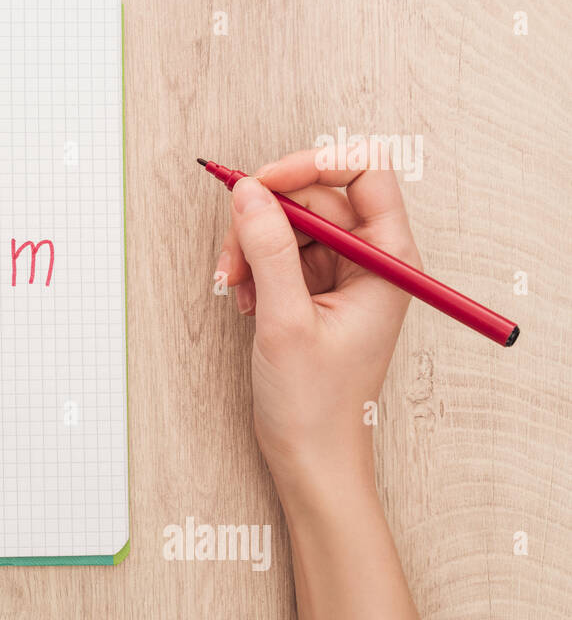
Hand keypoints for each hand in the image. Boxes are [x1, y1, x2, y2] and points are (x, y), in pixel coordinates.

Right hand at [217, 148, 434, 619]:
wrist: (311, 455)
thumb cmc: (313, 402)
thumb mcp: (284, 319)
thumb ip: (267, 249)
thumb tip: (249, 191)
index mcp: (388, 261)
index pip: (365, 174)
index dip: (314, 164)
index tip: (263, 181)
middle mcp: (372, 260)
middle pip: (317, 198)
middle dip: (265, 219)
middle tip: (231, 257)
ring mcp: (345, 275)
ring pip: (291, 225)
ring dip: (253, 247)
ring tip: (234, 288)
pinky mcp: (318, 290)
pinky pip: (282, 254)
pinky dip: (256, 269)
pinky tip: (246, 302)